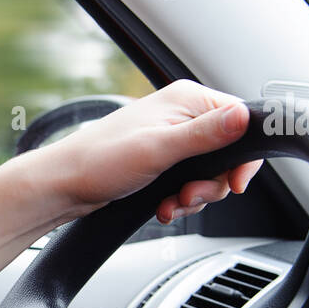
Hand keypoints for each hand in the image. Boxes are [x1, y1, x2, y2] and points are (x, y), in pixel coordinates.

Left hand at [37, 80, 261, 223]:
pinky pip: (189, 183)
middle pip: (228, 154)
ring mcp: (173, 138)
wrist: (64, 184)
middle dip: (212, 184)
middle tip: (189, 195)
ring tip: (170, 203)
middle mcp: (183, 115)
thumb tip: (244, 116)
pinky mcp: (162, 160)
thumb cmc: (100, 160)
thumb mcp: (159, 148)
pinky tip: (163, 206)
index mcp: (188, 100)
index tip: (235, 183)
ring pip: (209, 174)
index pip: (242, 121)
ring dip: (194, 197)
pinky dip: (180, 200)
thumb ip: (204, 134)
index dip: (243, 157)